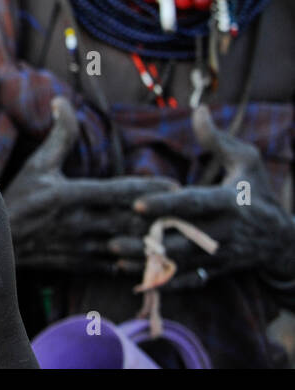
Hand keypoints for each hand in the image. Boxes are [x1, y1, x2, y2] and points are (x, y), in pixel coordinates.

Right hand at [5, 96, 177, 273]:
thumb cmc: (17, 198)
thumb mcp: (37, 165)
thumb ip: (58, 137)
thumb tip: (62, 100)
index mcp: (71, 195)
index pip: (120, 191)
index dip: (150, 188)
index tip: (176, 184)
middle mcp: (80, 222)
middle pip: (132, 221)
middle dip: (162, 217)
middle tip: (191, 212)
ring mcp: (82, 246)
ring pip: (129, 247)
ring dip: (156, 242)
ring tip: (182, 236)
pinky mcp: (81, 264)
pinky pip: (118, 267)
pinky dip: (140, 264)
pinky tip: (158, 260)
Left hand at [110, 107, 294, 287]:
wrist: (284, 241)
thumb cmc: (258, 193)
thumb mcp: (248, 162)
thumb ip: (218, 140)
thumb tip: (198, 110)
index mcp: (229, 203)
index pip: (193, 204)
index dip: (165, 204)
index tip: (136, 203)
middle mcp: (224, 232)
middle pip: (180, 239)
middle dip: (146, 241)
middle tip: (111, 238)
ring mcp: (219, 255)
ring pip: (179, 262)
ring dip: (146, 261)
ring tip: (113, 255)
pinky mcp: (215, 270)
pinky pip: (186, 279)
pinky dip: (162, 280)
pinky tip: (133, 276)